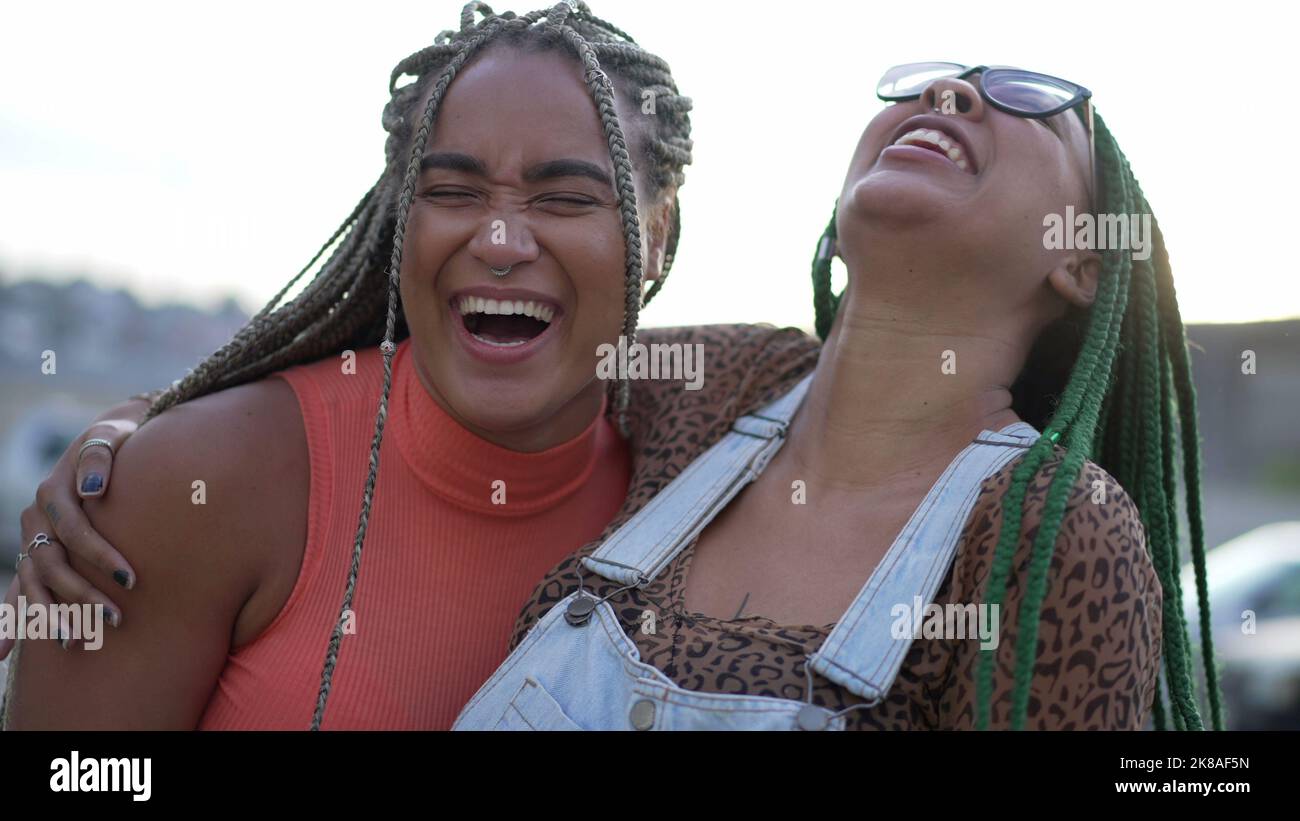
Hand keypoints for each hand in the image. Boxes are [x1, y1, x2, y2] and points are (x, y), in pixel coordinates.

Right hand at [2, 397, 151, 657]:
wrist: (105, 441)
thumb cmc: (116, 441)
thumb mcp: (110, 438)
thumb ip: (98, 457)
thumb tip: (92, 489)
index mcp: (52, 492)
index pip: (74, 531)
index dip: (100, 555)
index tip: (131, 577)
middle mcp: (35, 517)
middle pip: (53, 563)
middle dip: (82, 594)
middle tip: (115, 619)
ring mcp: (32, 537)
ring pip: (34, 582)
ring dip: (51, 614)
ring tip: (74, 642)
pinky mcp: (34, 552)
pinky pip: (19, 587)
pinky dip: (10, 619)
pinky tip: (1, 652)